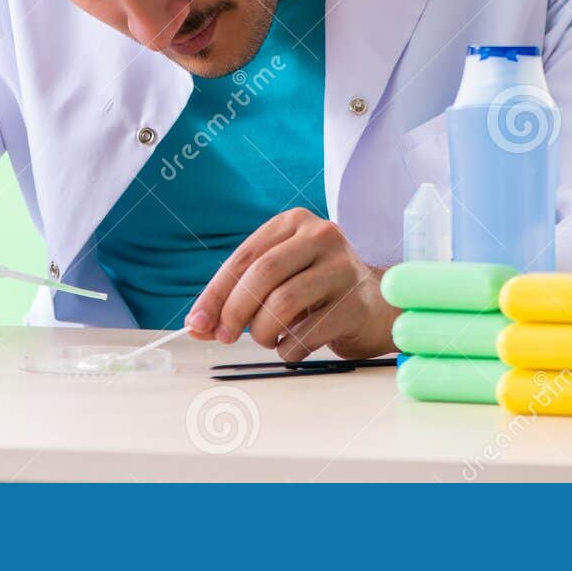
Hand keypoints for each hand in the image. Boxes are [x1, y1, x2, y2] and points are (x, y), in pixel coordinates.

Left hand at [184, 208, 397, 361]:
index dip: (215, 293)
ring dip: (262, 331)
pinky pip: (307, 333)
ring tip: (264, 339)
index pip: (244, 257)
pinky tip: (288, 347)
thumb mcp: (277, 279)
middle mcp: (321, 236)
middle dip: (234, 311)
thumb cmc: (315, 291)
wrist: (374, 306)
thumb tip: (196, 327)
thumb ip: (236, 296)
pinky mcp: (355, 304)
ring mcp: (343, 268)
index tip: (197, 323)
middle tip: (223, 336)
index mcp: (294, 222)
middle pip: (263, 274)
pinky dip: (287, 348)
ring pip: (283, 302)